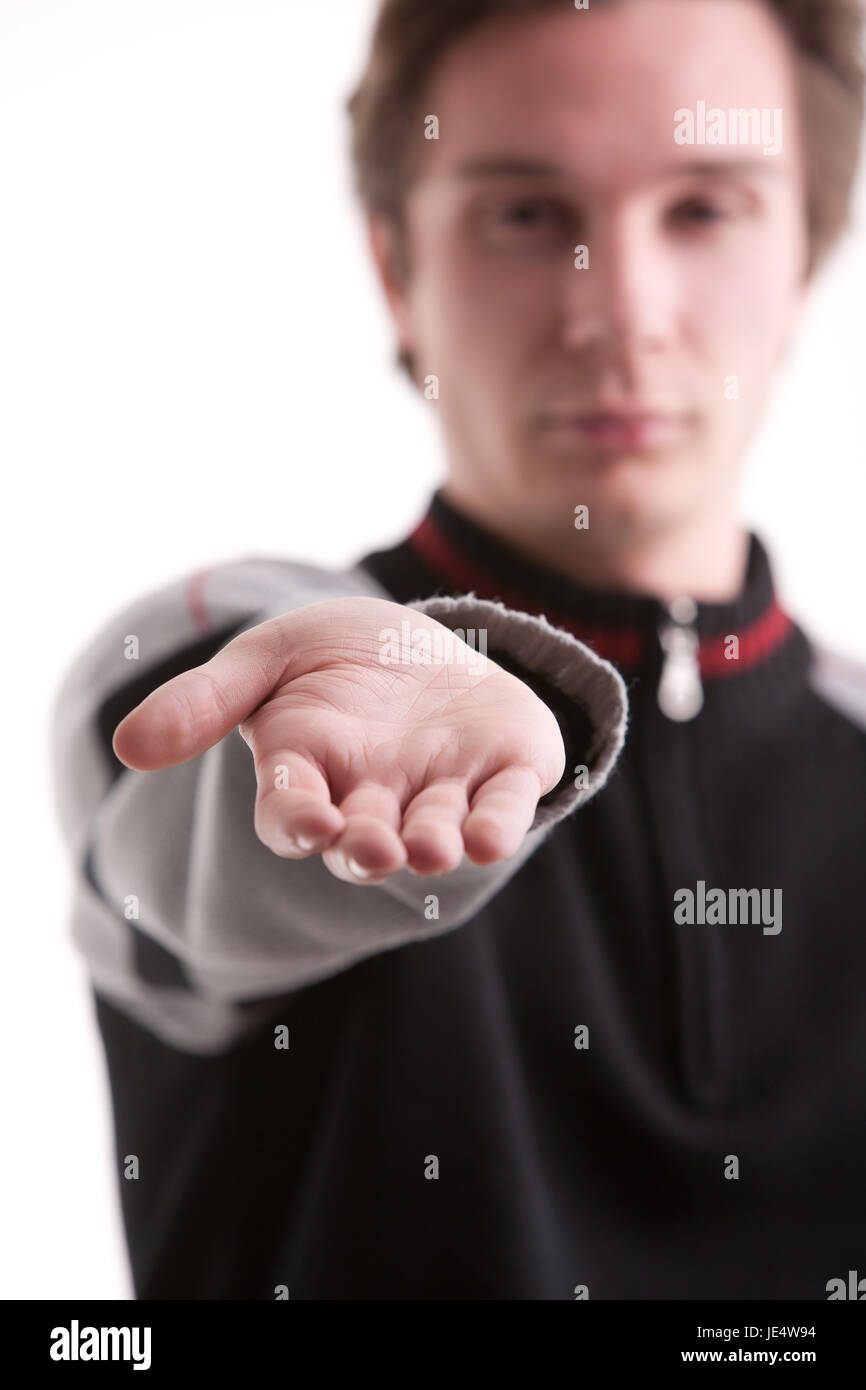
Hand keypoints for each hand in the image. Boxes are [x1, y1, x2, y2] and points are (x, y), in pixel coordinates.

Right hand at [112, 597, 565, 883]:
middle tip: (371, 851)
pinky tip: (491, 837)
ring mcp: (440, 787)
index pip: (293, 812)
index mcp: (311, 772)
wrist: (418, 640)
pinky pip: (503, 805)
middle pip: (362, 839)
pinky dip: (499, 823)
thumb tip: (127, 746)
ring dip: (434, 843)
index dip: (298, 820)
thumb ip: (205, 701)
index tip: (307, 823)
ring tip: (432, 850)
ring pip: (435, 830)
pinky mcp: (504, 770)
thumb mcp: (266, 659)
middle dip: (366, 848)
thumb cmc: (332, 657)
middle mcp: (374, 795)